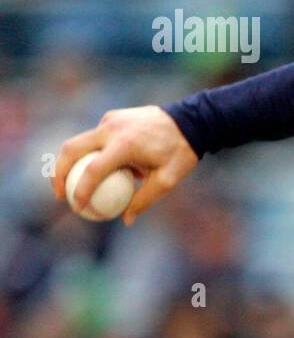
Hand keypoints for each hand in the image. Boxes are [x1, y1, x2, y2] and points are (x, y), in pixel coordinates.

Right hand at [54, 106, 198, 225]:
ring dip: (72, 162)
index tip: (77, 207)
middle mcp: (112, 128)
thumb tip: (127, 220)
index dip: (80, 190)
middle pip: (71, 150)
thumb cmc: (181, 152)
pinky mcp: (112, 116)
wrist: (191, 120)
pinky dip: (91, 153)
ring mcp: (110, 119)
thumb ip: (144, 199)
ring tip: (71, 185)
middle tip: (61, 195)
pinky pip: (95, 137)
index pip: (93, 170)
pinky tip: (97, 170)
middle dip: (59, 173)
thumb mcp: (168, 180)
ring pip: (79, 142)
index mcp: (126, 143)